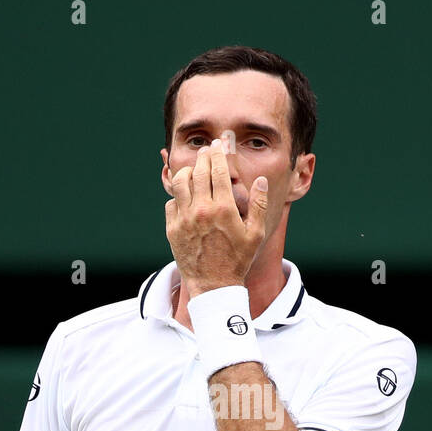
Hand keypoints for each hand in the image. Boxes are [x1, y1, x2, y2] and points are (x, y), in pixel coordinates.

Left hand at [165, 138, 269, 296]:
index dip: (217, 153)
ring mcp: (184, 220)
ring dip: (186, 172)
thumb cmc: (238, 260)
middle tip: (206, 152)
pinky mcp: (172, 229)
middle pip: (197, 171)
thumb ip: (259, 204)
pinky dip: (178, 196)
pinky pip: (171, 203)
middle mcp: (201, 211)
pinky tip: (186, 197)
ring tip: (193, 170)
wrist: (214, 285)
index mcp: (223, 208)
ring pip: (179, 183)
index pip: (217, 169)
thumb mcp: (256, 233)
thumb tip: (259, 180)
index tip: (217, 145)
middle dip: (202, 157)